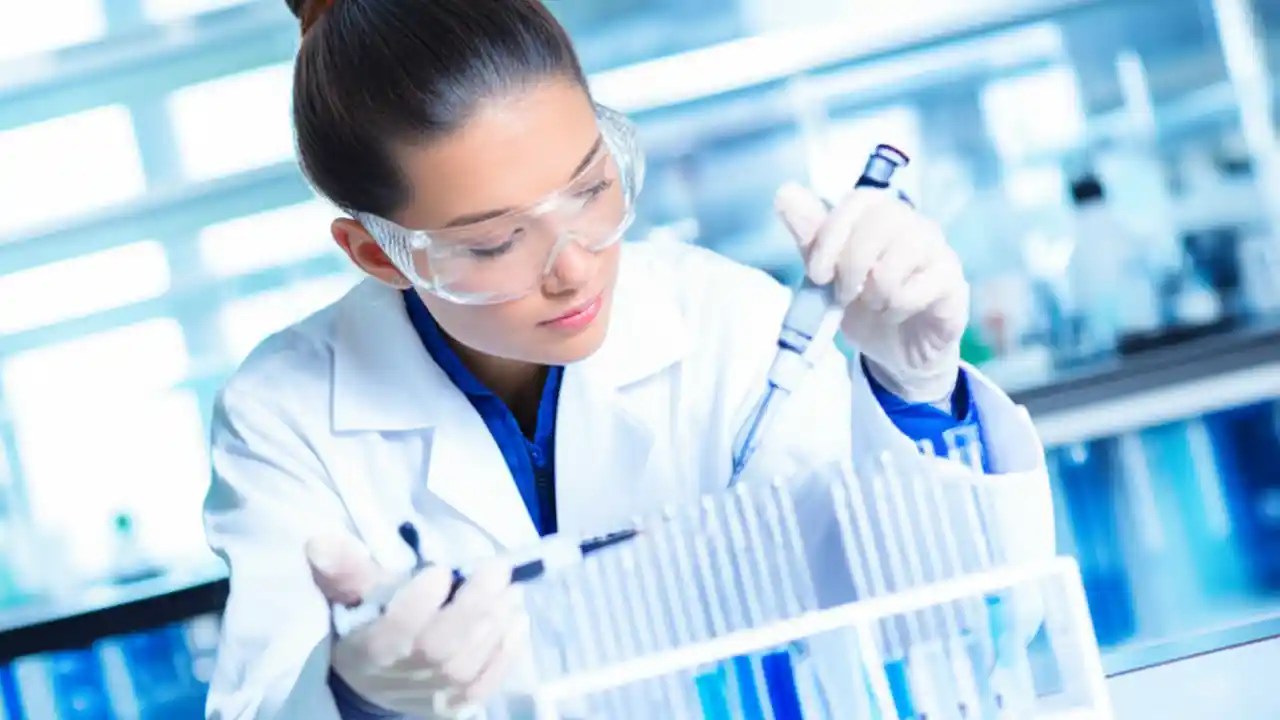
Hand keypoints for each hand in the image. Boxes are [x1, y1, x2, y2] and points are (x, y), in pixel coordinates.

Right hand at [306, 533, 528, 717]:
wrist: (372, 685)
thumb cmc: (366, 626)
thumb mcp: (350, 596)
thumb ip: (345, 569)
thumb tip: (319, 540)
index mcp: (369, 649)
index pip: (395, 631)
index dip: (418, 604)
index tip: (440, 570)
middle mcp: (402, 678)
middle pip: (441, 648)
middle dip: (473, 605)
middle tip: (498, 568)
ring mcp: (433, 696)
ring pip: (469, 664)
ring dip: (496, 623)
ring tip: (511, 587)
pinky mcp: (458, 706)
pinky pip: (488, 683)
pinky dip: (507, 652)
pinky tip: (518, 619)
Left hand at [774, 182, 968, 403]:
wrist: (894, 352)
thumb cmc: (862, 304)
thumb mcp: (827, 274)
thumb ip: (810, 236)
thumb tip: (785, 192)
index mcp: (880, 214)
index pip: (858, 201)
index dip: (832, 235)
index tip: (816, 274)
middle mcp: (914, 223)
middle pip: (880, 222)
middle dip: (851, 265)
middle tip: (844, 296)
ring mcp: (938, 251)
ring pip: (900, 255)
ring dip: (875, 291)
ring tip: (874, 304)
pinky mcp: (953, 283)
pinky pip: (919, 288)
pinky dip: (896, 308)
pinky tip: (896, 314)